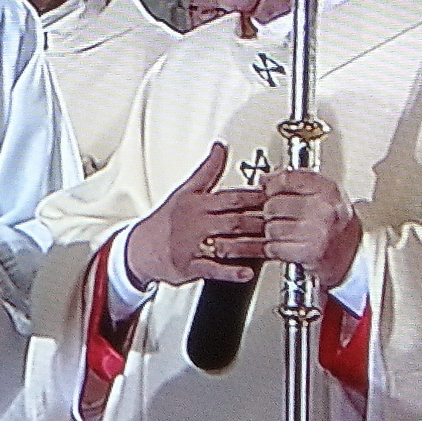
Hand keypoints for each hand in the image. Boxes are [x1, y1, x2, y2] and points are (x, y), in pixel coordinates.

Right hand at [127, 142, 263, 286]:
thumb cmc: (166, 220)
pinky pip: (212, 269)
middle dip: (260, 221)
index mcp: (198, 203)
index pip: (232, 198)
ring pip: (227, 244)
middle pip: (234, 221)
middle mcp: (197, 223)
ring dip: (250, 245)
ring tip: (272, 246)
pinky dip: (230, 272)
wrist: (139, 249)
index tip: (276, 198)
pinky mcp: (189, 266)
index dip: (256, 197)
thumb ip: (208, 171)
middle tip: (282, 223)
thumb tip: (220, 147)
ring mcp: (193, 245)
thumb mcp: (185, 191)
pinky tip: (247, 273)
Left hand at [260, 169, 360, 287]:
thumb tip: (265, 179)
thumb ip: (295, 182)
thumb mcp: (323, 194)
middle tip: (280, 216)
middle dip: (271, 212)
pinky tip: (286, 245)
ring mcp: (318, 232)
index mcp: (328, 190)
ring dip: (273, 232)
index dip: (272, 185)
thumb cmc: (335, 223)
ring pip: (271, 227)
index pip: (287, 179)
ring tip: (286, 233)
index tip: (270, 189)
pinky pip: (274, 247)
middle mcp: (324, 209)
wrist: (355, 254)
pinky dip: (275, 248)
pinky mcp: (311, 253)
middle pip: (274, 204)